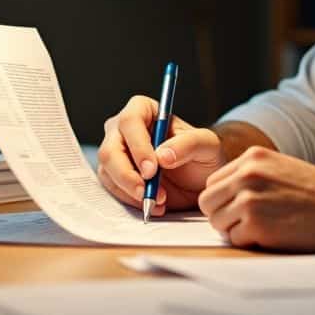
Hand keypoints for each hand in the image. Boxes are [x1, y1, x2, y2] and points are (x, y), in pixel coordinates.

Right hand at [97, 95, 222, 216]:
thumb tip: (162, 155)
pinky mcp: (114, 175)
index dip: (138, 146)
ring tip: (160, 200)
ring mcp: (116, 152)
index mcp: (143, 110)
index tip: (151, 170)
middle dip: (127, 175)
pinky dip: (131, 201)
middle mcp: (123, 129)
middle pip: (110, 150)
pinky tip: (154, 205)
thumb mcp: (206, 145)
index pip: (130, 122)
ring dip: (131, 191)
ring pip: (107, 172)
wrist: (200, 179)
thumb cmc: (202, 155)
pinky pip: (112, 188)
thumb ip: (188, 145)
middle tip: (149, 194)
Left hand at [197, 146, 314, 250]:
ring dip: (236, 229)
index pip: (213, 182)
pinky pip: (235, 239)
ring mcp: (249, 200)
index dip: (224, 198)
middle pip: (208, 202)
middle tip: (247, 222)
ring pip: (217, 222)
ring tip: (264, 226)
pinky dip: (251, 242)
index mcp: (252, 158)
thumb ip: (251, 174)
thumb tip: (223, 194)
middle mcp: (247, 175)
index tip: (241, 207)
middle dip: (223, 215)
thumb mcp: (281, 167)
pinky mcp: (255, 225)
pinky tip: (273, 234)